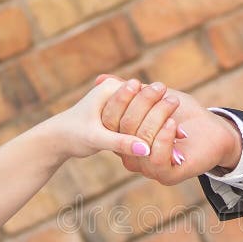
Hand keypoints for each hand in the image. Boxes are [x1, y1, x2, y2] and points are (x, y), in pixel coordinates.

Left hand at [41, 78, 174, 159]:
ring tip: (183, 139)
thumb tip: (145, 151)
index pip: (141, 97)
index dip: (160, 114)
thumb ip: (121, 143)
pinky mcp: (120, 115)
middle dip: (167, 120)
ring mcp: (120, 103)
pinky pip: (142, 121)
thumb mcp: (96, 138)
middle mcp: (117, 92)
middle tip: (186, 135)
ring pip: (147, 113)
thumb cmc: (73, 134)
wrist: (57, 138)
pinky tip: (170, 143)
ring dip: (163, 126)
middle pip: (148, 104)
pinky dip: (154, 131)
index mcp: (110, 90)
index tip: (178, 129)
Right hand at [97, 75, 242, 185]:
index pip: (110, 120)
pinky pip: (157, 159)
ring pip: (141, 141)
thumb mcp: (155, 97)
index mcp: (124, 139)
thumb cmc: (183, 112)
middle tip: (160, 87)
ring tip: (172, 101)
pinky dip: (164, 138)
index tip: (135, 82)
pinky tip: (173, 123)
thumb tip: (100, 79)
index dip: (121, 99)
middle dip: (142, 103)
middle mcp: (132, 156)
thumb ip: (130, 91)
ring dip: (157, 116)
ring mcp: (148, 168)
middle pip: (125, 128)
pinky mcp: (167, 175)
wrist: (214, 130)